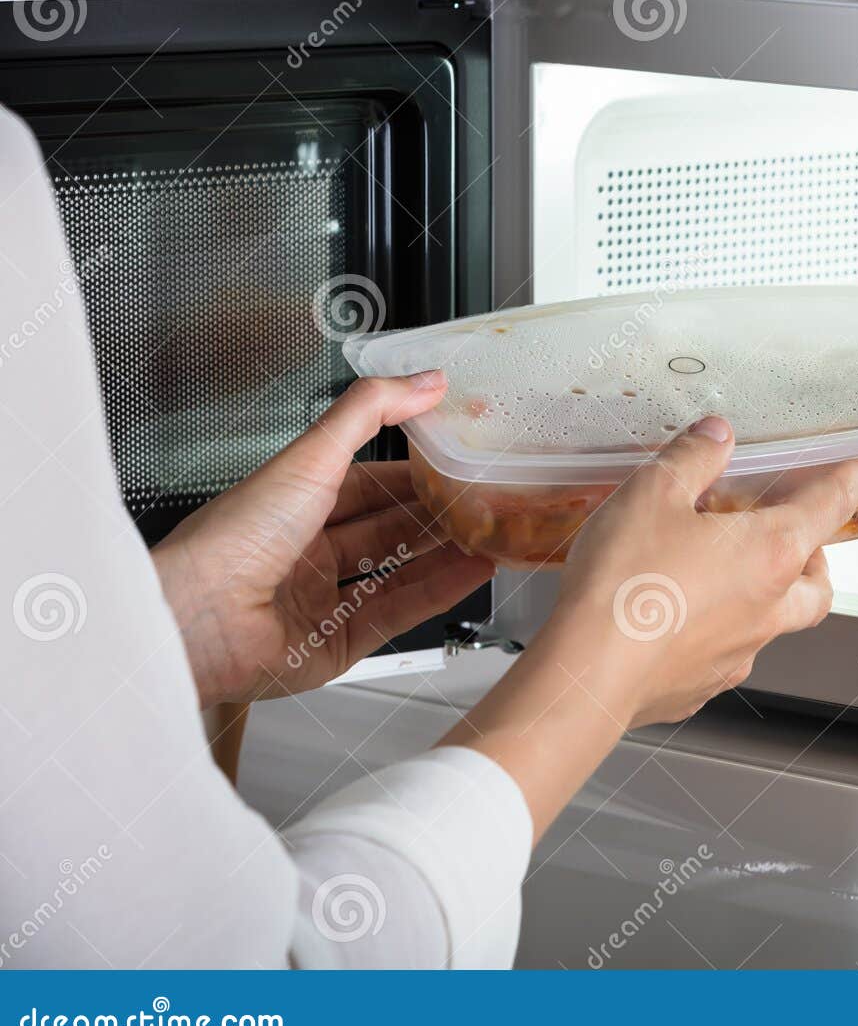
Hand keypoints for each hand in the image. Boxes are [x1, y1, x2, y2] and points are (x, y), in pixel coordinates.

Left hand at [152, 372, 494, 707]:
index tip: (458, 461)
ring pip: (399, 572)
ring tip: (488, 536)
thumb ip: (369, 412)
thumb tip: (423, 381)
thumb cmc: (235, 536)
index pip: (369, 484)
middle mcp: (306, 551)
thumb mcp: (311, 455)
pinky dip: (438, 592)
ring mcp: (323, 600)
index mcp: (292, 504)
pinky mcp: (336, 644)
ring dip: (445, 555)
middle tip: (483, 502)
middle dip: (436, 516)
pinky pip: (398, 612)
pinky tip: (470, 572)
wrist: (200, 618)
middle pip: (388, 529)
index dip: (415, 473)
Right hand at [440, 415, 857, 837]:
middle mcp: (767, 610)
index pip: (830, 505)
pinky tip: (674, 618)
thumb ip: (692, 458)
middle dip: (815, 559)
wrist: (586, 676)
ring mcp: (736, 655)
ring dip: (762, 598)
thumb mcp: (652, 494)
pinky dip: (713, 633)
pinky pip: (722, 655)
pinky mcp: (698, 688)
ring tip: (720, 574)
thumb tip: (716, 436)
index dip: (852, 479)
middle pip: (817, 586)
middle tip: (793, 538)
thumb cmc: (625, 585)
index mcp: (769, 553)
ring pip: (772, 625)